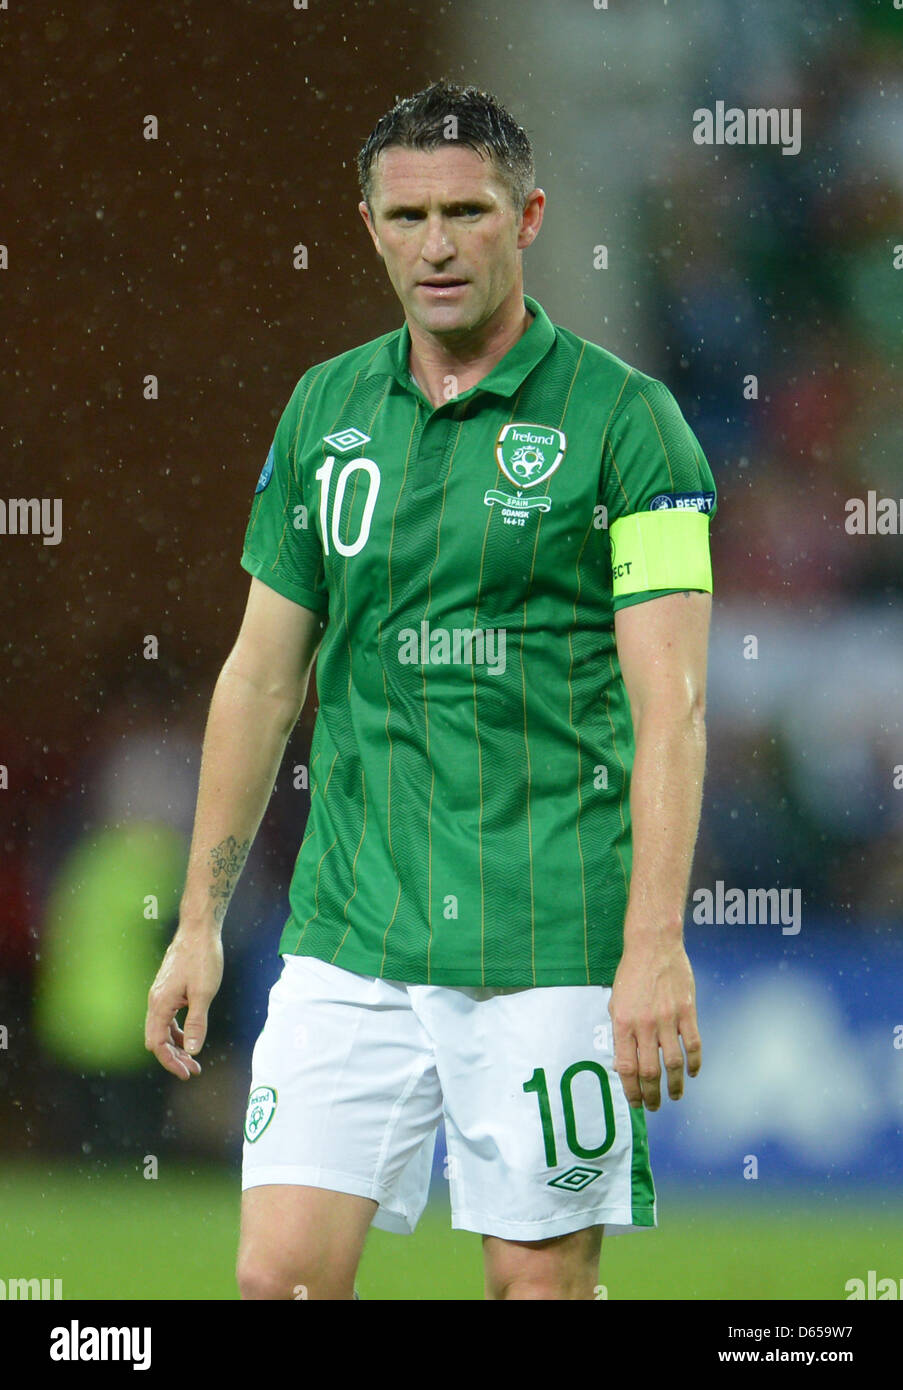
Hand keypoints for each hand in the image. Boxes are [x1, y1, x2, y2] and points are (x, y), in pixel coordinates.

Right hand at [145, 925, 223, 1080]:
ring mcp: (161, 994)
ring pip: (162, 1029)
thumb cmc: (202, 957)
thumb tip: (191, 1050)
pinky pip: (168, 1017)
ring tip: (193, 1059)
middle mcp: (155, 1000)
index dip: (170, 1062)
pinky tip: (190, 1036)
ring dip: (176, 1046)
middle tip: (193, 1070)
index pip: (158, 1043)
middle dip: (173, 1057)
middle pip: (157, 1039)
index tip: (186, 1073)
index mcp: (160, 1004)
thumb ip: (196, 1022)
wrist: (198, 930)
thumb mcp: (203, 993)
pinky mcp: (168, 989)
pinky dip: (177, 1031)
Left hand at [609, 936, 700, 1109]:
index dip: (632, 1091)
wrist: (653, 945)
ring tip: (675, 1096)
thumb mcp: (615, 1002)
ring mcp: (668, 1019)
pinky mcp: (687, 1012)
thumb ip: (620, 1032)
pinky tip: (692, 1073)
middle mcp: (645, 1025)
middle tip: (654, 1107)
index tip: (636, 1103)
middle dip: (652, 1096)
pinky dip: (694, 1064)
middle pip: (650, 1072)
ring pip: (674, 1064)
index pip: (627, 1068)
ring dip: (675, 1086)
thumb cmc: (631, 974)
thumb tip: (623, 1064)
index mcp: (623, 1023)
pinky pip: (693, 1045)